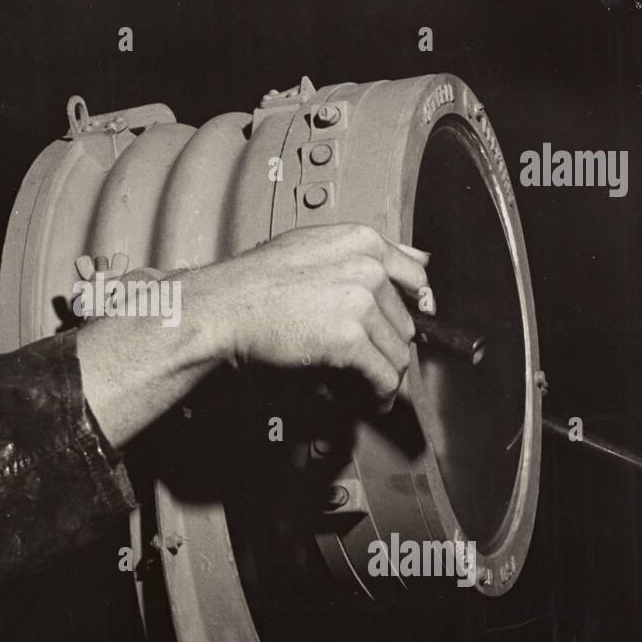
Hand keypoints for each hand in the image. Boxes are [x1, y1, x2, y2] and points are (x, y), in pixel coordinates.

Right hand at [188, 224, 431, 410]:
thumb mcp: (311, 245)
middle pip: (404, 321)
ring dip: (383, 373)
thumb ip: (361, 252)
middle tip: (368, 362)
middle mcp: (368, 267)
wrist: (226, 305)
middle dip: (386, 346)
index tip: (403, 326)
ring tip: (368, 386)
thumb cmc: (255, 281)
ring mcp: (360, 301)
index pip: (415, 278)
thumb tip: (415, 259)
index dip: (411, 308)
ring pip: (397, 351)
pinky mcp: (349, 337)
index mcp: (362, 241)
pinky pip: (383, 374)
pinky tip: (371, 400)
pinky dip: (379, 393)